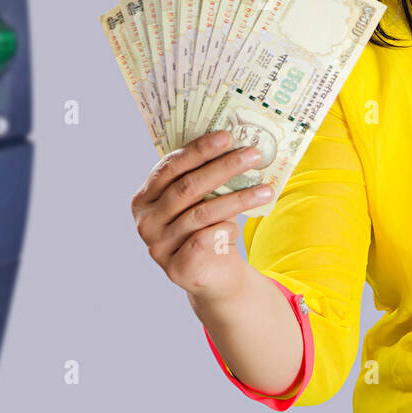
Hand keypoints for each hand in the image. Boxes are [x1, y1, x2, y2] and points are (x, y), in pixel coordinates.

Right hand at [130, 130, 275, 302]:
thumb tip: (235, 143)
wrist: (214, 276)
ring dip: (238, 199)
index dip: (198, 150)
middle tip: (252, 155)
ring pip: (201, 214)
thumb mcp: (201, 201)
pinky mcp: (176, 268)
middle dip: (223, 168)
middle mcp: (146, 222)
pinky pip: (205, 241)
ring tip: (266, 189)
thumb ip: (205, 178)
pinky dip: (225, 230)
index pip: (170, 167)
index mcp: (145, 198)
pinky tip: (239, 227)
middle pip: (187, 188)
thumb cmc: (208, 228)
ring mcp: (157, 247)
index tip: (227, 136)